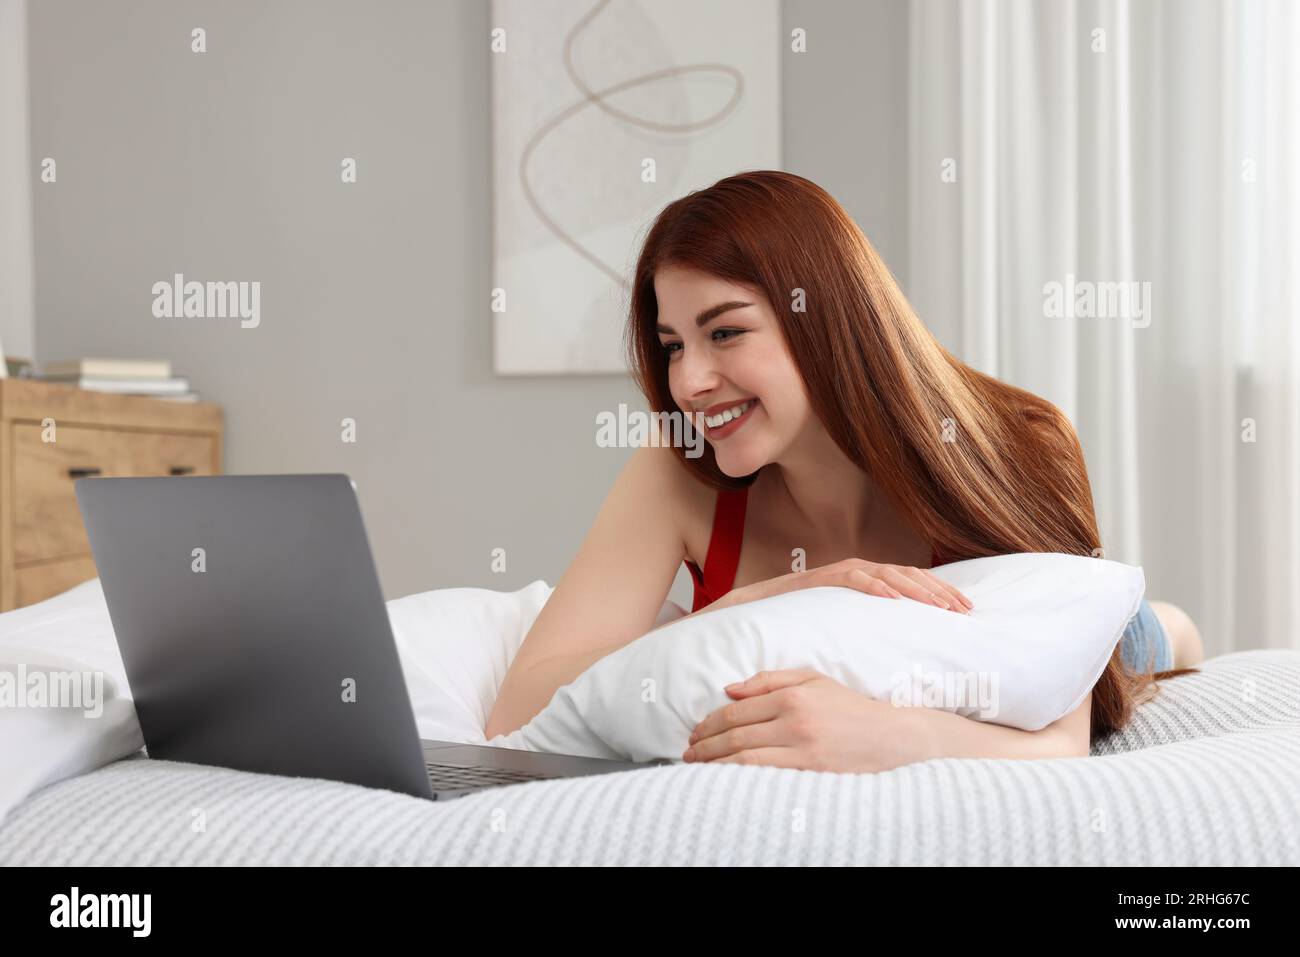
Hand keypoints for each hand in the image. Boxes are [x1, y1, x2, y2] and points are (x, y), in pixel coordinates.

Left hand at [682, 668, 935, 771]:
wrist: (893, 739)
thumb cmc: (850, 708)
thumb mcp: (814, 680)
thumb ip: (770, 681)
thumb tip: (729, 690)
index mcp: (794, 696)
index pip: (737, 711)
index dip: (710, 723)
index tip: (695, 732)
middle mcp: (796, 721)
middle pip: (736, 736)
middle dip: (705, 745)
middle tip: (688, 752)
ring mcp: (804, 750)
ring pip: (745, 760)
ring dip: (715, 764)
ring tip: (697, 767)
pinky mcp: (812, 774)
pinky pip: (765, 778)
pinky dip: (739, 779)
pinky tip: (724, 781)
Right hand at [714, 558, 972, 614]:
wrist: (740, 620)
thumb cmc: (789, 633)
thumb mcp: (837, 635)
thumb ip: (864, 637)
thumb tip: (902, 658)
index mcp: (860, 588)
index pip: (908, 584)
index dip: (938, 593)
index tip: (966, 611)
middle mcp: (849, 574)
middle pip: (904, 575)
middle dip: (937, 590)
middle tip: (964, 610)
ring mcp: (831, 575)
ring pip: (882, 572)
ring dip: (914, 587)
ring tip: (939, 604)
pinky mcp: (812, 582)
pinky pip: (847, 580)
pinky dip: (871, 585)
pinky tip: (892, 598)